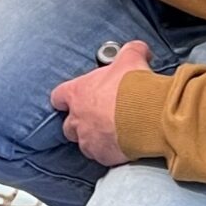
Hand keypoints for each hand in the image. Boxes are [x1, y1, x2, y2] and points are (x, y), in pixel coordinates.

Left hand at [50, 40, 150, 166]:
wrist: (147, 115)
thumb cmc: (133, 86)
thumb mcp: (131, 58)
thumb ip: (131, 51)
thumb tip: (140, 49)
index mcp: (78, 93)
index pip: (58, 96)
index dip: (64, 98)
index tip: (70, 99)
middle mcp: (78, 118)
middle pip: (69, 125)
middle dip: (80, 122)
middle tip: (97, 118)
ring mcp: (88, 139)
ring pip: (84, 142)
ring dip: (94, 138)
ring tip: (110, 134)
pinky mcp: (102, 155)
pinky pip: (101, 156)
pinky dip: (108, 152)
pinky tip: (120, 147)